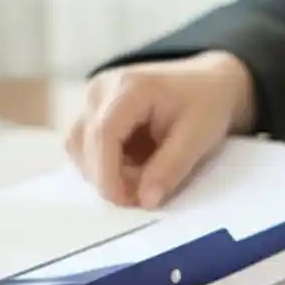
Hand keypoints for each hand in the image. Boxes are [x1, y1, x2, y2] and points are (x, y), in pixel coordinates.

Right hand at [67, 51, 255, 207]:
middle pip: (83, 142)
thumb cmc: (206, 104)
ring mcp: (92, 97)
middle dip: (107, 177)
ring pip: (77, 146)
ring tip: (141, 177)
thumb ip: (171, 168)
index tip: (126, 201)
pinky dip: (104, 163)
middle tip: (142, 195)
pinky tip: (133, 165)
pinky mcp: (91, 109)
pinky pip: (83, 145)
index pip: (103, 133)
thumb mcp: (198, 138)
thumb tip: (145, 201)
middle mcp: (102, 88)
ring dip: (103, 171)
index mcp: (130, 86)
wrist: (208, 82)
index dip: (108, 173)